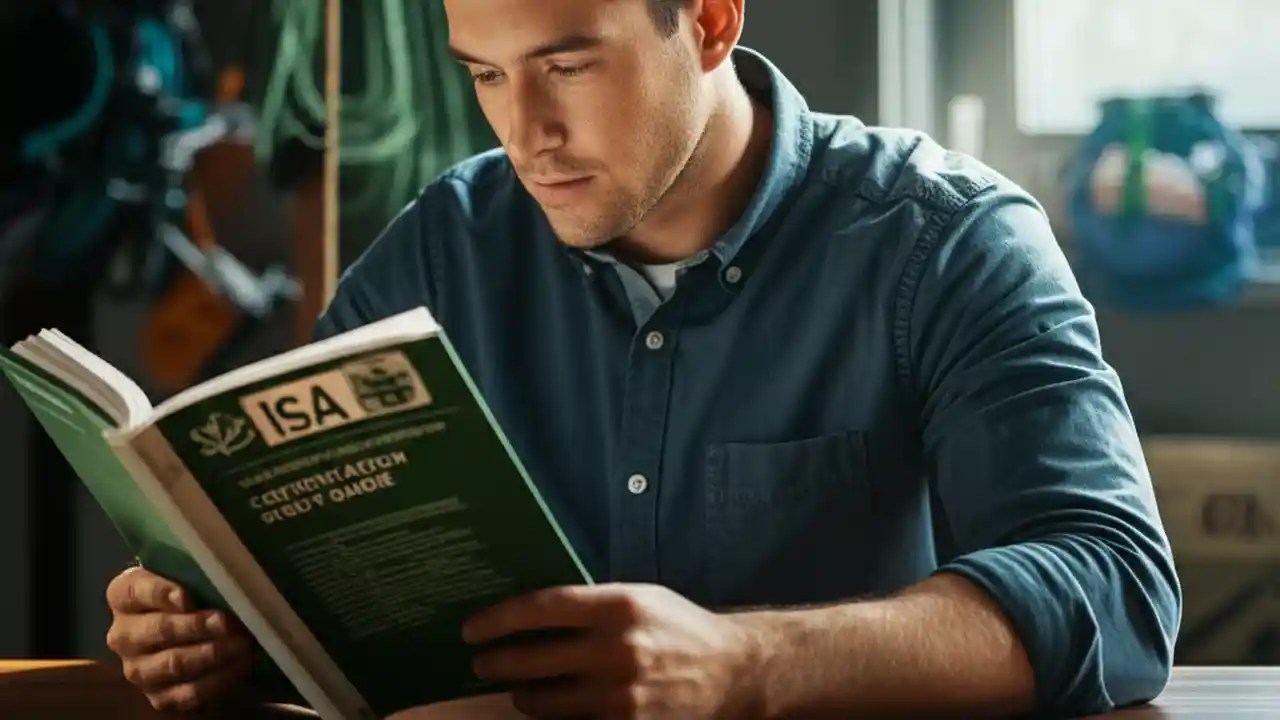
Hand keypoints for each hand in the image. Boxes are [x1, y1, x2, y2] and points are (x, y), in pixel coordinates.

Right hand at [105, 566, 253, 711]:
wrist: (186, 630)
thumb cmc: (191, 591)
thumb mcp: (186, 573)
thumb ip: (194, 571)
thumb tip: (223, 576)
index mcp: (123, 596)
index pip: (134, 591)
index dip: (160, 593)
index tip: (186, 597)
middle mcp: (123, 635)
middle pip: (158, 630)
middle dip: (195, 626)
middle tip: (226, 622)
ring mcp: (138, 669)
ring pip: (173, 663)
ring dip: (211, 654)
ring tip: (242, 644)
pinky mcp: (159, 696)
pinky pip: (188, 692)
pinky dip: (217, 680)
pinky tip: (239, 665)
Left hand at [463, 584, 763, 718]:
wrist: (732, 672)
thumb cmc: (679, 627)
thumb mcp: (641, 598)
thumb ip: (592, 604)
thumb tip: (530, 610)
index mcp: (619, 605)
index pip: (541, 609)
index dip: (498, 620)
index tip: (473, 629)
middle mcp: (617, 648)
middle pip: (532, 659)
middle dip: (497, 663)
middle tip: (480, 663)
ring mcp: (621, 694)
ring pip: (544, 701)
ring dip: (523, 695)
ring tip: (518, 688)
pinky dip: (555, 718)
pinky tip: (548, 709)